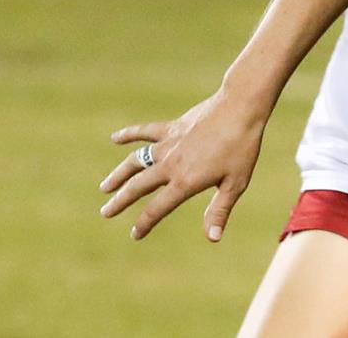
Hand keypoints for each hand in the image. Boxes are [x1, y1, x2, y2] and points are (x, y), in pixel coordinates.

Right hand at [99, 92, 265, 241]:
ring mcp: (169, 144)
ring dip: (119, 174)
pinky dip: (129, 134)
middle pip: (138, 186)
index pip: (157, 209)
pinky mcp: (172, 127)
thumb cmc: (242, 147)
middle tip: (106, 212)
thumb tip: (212, 239)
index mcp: (185, 182)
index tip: (135, 235)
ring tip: (105, 187)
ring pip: (136, 161)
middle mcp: (171, 164)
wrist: (240, 109)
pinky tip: (115, 138)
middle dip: (121, 201)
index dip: (144, 224)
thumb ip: (219, 211)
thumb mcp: (235, 183)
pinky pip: (145, 132)